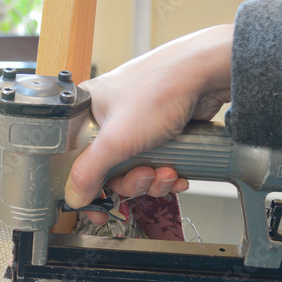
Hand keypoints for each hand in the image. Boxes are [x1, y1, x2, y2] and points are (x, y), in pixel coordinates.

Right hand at [65, 24, 233, 221]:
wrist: (207, 73)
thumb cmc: (158, 90)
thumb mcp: (116, 139)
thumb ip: (90, 172)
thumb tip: (74, 197)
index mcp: (86, 112)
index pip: (74, 158)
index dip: (85, 186)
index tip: (98, 208)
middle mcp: (109, 118)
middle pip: (108, 170)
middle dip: (131, 182)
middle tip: (145, 178)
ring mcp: (136, 125)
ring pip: (135, 169)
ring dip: (153, 181)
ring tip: (168, 173)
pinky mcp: (160, 131)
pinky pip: (155, 163)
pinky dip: (167, 174)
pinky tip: (178, 173)